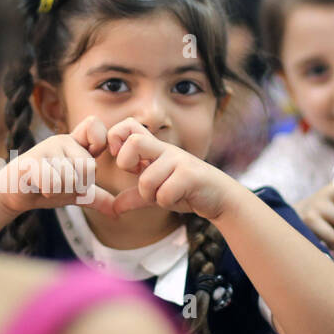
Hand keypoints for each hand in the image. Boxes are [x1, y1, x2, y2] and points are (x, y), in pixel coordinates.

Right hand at [0, 115, 117, 216]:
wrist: (12, 193)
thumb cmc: (45, 189)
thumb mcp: (74, 193)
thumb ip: (96, 197)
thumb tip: (117, 211)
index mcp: (75, 144)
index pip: (95, 127)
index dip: (99, 141)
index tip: (90, 160)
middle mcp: (62, 141)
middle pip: (89, 167)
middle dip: (78, 186)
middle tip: (61, 183)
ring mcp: (46, 148)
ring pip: (72, 179)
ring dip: (61, 191)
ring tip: (48, 185)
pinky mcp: (32, 161)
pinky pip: (54, 182)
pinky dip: (48, 191)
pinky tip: (39, 186)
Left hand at [105, 118, 239, 219]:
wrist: (220, 197)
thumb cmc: (186, 191)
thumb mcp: (156, 192)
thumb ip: (134, 196)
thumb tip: (113, 207)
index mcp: (154, 149)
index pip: (128, 126)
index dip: (116, 139)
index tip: (123, 162)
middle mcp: (165, 150)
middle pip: (134, 142)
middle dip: (126, 163)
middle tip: (137, 175)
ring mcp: (179, 160)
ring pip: (146, 179)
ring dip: (149, 194)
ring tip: (163, 195)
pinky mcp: (190, 175)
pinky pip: (164, 193)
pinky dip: (166, 202)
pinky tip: (178, 198)